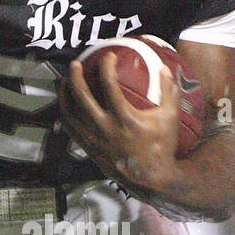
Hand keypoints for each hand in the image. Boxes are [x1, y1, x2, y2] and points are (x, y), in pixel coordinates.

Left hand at [60, 51, 179, 193]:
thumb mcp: (170, 118)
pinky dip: (65, 113)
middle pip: (81, 96)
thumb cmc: (161, 147)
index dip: (106, 66)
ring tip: (64, 81)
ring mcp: (94, 139)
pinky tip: (66, 105)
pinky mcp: (88, 148)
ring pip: (70, 112)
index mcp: (125, 119)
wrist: (150, 178)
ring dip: (64, 94)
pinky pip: (70, 128)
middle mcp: (105, 128)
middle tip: (75, 63)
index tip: (109, 55)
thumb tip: (166, 69)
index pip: (109, 85)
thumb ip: (170, 92)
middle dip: (75, 76)